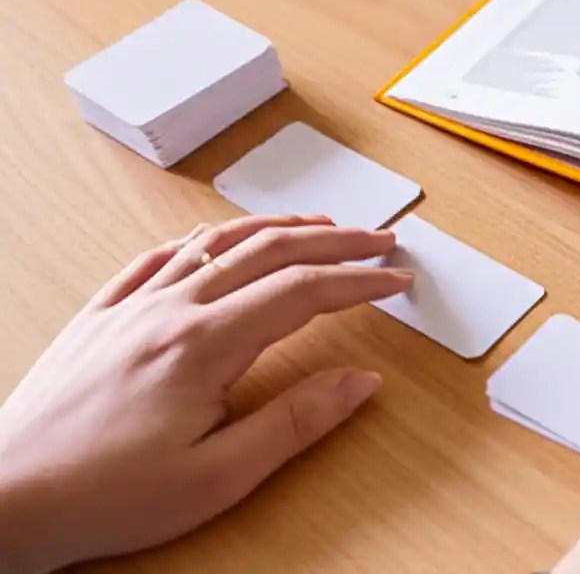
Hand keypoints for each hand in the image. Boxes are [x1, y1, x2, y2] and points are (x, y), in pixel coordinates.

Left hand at [0, 215, 411, 572]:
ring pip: (216, 243)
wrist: (4, 499)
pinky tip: (217, 240)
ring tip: (318, 225)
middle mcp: (168, 309)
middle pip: (268, 252)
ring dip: (276, 227)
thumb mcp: (217, 477)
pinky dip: (203, 238)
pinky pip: (158, 257)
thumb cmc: (105, 496)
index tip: (397, 279)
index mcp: (203, 344)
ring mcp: (129, 306)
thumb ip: (295, 422)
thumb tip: (359, 383)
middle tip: (379, 240)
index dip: (359, 281)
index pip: (303, 292)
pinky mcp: (99, 316)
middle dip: (334, 242)